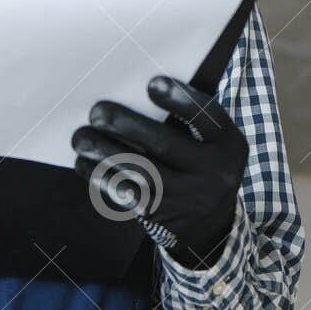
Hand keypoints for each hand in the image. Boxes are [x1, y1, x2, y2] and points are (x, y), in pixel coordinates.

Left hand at [71, 74, 247, 267]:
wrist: (210, 226)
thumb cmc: (201, 165)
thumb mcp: (213, 144)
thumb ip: (189, 120)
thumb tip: (137, 89)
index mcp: (229, 145)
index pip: (208, 117)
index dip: (180, 100)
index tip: (151, 83)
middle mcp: (214, 174)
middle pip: (166, 145)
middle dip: (127, 125)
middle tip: (97, 111)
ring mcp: (187, 199)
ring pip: (140, 172)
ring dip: (104, 152)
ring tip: (81, 137)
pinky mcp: (162, 216)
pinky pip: (127, 193)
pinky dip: (101, 176)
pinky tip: (84, 162)